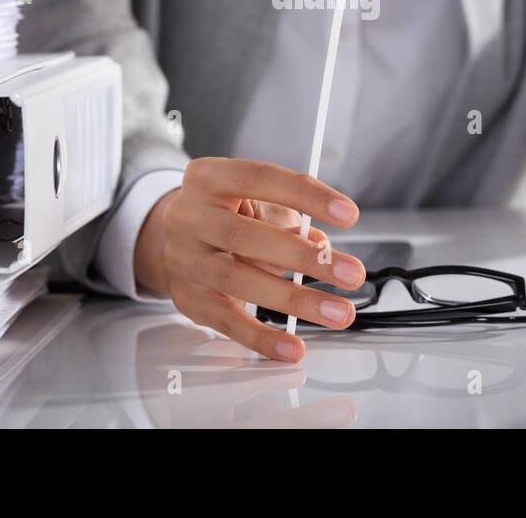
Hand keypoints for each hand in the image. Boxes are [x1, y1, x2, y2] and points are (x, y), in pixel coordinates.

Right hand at [133, 157, 364, 361]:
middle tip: (351, 273)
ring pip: (240, 280)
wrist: (175, 241)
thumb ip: (288, 221)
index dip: (306, 196)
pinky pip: (227, 322)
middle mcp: (188, 215)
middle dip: (306, 258)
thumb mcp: (256, 204)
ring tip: (337, 313)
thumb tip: (322, 248)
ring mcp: (184, 259)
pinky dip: (263, 338)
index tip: (348, 214)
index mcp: (208, 178)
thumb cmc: (227, 216)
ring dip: (296, 300)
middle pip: (248, 236)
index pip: (259, 178)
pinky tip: (293, 347)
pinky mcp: (188, 298)